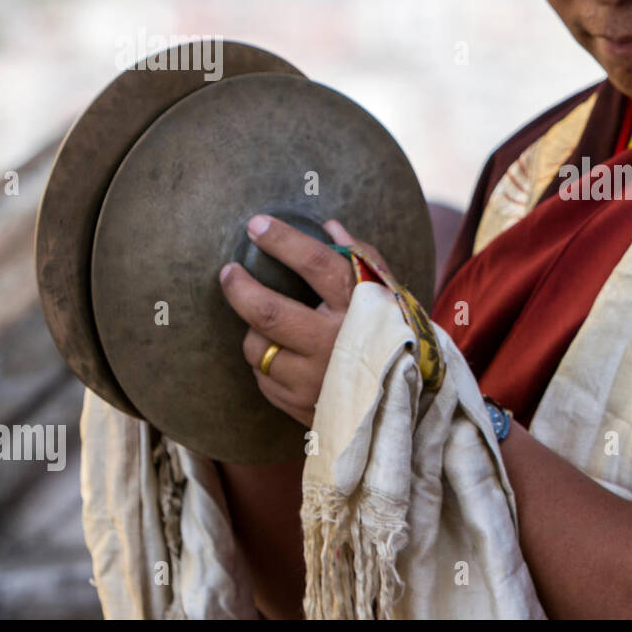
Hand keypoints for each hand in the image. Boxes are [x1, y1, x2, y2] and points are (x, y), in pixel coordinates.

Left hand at [218, 214, 389, 426]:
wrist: (401, 402)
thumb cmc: (392, 335)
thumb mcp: (388, 295)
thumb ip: (363, 259)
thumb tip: (329, 226)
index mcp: (361, 309)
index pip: (317, 265)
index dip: (283, 241)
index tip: (257, 225)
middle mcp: (335, 344)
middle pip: (269, 312)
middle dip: (240, 288)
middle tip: (229, 272)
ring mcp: (316, 380)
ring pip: (258, 347)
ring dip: (256, 332)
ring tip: (270, 328)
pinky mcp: (300, 405)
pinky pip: (263, 377)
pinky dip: (268, 362)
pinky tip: (286, 358)